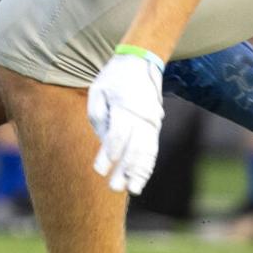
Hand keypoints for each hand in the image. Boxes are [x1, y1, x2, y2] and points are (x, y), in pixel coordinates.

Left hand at [87, 49, 165, 194]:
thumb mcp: (97, 91)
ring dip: (140, 172)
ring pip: (147, 151)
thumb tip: (103, 142)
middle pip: (134, 147)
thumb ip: (98, 117)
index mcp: (124, 105)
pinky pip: (152, 148)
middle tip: (114, 188)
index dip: (109, 154)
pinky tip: (141, 178)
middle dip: (124, 170)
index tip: (100, 171)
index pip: (118, 135)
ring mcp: (151, 121)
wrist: (141, 62)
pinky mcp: (155, 124)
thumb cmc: (113, 78)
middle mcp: (141, 115)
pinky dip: (148, 164)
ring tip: (133, 190)